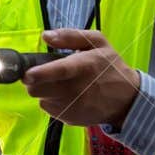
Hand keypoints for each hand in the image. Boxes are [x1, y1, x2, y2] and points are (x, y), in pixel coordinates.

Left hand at [21, 28, 141, 127]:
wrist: (127, 99)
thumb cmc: (110, 67)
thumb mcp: (97, 43)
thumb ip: (71, 36)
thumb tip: (46, 36)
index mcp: (84, 67)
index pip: (59, 71)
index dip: (40, 73)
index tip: (27, 73)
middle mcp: (76, 90)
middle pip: (38, 89)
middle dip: (34, 80)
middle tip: (41, 73)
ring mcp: (72, 107)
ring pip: (41, 99)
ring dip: (44, 91)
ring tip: (60, 83)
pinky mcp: (69, 119)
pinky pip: (49, 109)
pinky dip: (51, 101)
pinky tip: (65, 95)